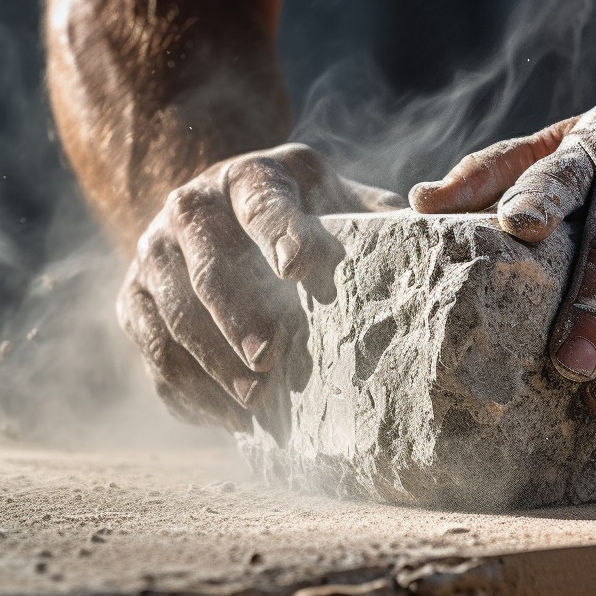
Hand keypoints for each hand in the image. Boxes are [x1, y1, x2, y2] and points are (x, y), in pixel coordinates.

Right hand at [119, 143, 405, 430]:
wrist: (218, 216)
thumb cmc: (305, 218)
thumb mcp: (342, 201)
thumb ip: (386, 219)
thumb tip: (465, 231)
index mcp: (252, 176)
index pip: (262, 200)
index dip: (280, 230)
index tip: (301, 266)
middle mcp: (191, 206)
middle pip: (204, 262)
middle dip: (236, 312)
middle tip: (270, 357)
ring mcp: (152, 253)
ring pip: (168, 311)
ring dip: (211, 361)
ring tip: (256, 401)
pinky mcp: (130, 299)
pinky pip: (150, 351)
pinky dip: (189, 390)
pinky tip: (231, 418)